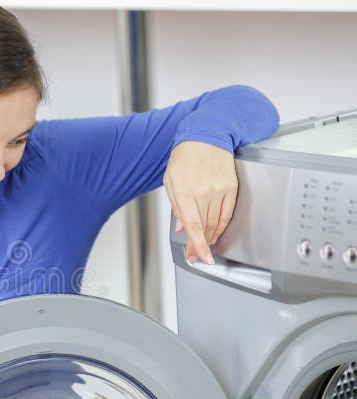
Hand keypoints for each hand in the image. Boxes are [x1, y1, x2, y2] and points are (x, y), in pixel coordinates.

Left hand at [163, 140, 237, 264]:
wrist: (206, 136)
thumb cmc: (184, 157)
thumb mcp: (170, 180)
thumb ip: (175, 206)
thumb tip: (181, 227)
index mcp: (185, 191)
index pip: (194, 225)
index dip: (197, 246)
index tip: (200, 258)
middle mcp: (204, 192)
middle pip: (205, 228)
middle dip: (200, 245)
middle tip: (196, 254)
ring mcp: (219, 190)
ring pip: (216, 222)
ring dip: (210, 236)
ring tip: (204, 244)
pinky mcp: (231, 187)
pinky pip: (228, 213)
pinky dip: (221, 225)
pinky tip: (216, 231)